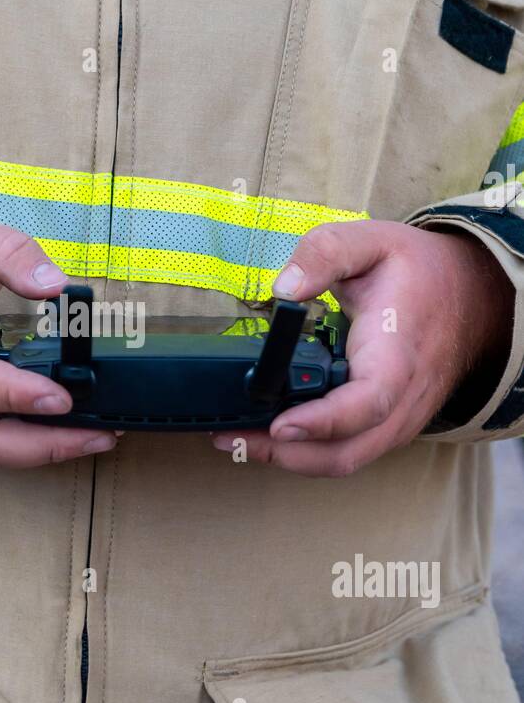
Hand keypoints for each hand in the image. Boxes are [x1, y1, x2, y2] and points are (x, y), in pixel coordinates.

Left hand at [212, 220, 511, 476]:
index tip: (280, 424)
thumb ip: (325, 253)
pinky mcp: (387, 427)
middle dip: (285, 454)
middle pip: (347, 451)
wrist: (473, 296)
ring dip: (288, 459)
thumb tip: (283, 289)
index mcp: (398, 353)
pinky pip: (347, 452)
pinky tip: (266, 434)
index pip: (368, 401)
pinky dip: (305, 452)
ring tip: (234, 439)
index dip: (324, 420)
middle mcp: (403, 400)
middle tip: (229, 437)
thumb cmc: (418, 272)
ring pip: (345, 461)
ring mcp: (398, 420)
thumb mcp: (374, 242)